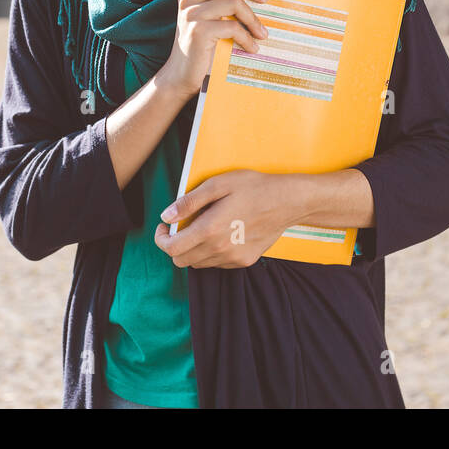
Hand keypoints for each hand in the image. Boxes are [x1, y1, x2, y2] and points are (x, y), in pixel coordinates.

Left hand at [153, 170, 305, 268]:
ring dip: (193, 249)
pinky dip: (211, 253)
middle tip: (181, 226)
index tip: (164, 227)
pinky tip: (221, 234)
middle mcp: (219, 249)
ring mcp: (233, 258)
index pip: (171, 249)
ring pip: (198, 263)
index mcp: (209, 229)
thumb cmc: (253, 187)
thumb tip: (165, 216)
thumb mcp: (218, 184)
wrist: (287, 201)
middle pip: (181, 260)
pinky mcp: (244, 261)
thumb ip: (189, 202)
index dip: (161, 239)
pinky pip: (216, 263)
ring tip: (203, 228)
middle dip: (175, 245)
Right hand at [154, 0, 270, 101]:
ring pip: (233, 3)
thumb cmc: (203, 47)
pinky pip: (232, 25)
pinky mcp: (198, 29)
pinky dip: (247, 37)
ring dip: (253, 21)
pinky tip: (251, 48)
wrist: (183, 76)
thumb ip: (222, 2)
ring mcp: (191, 13)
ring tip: (262, 35)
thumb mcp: (211, 19)